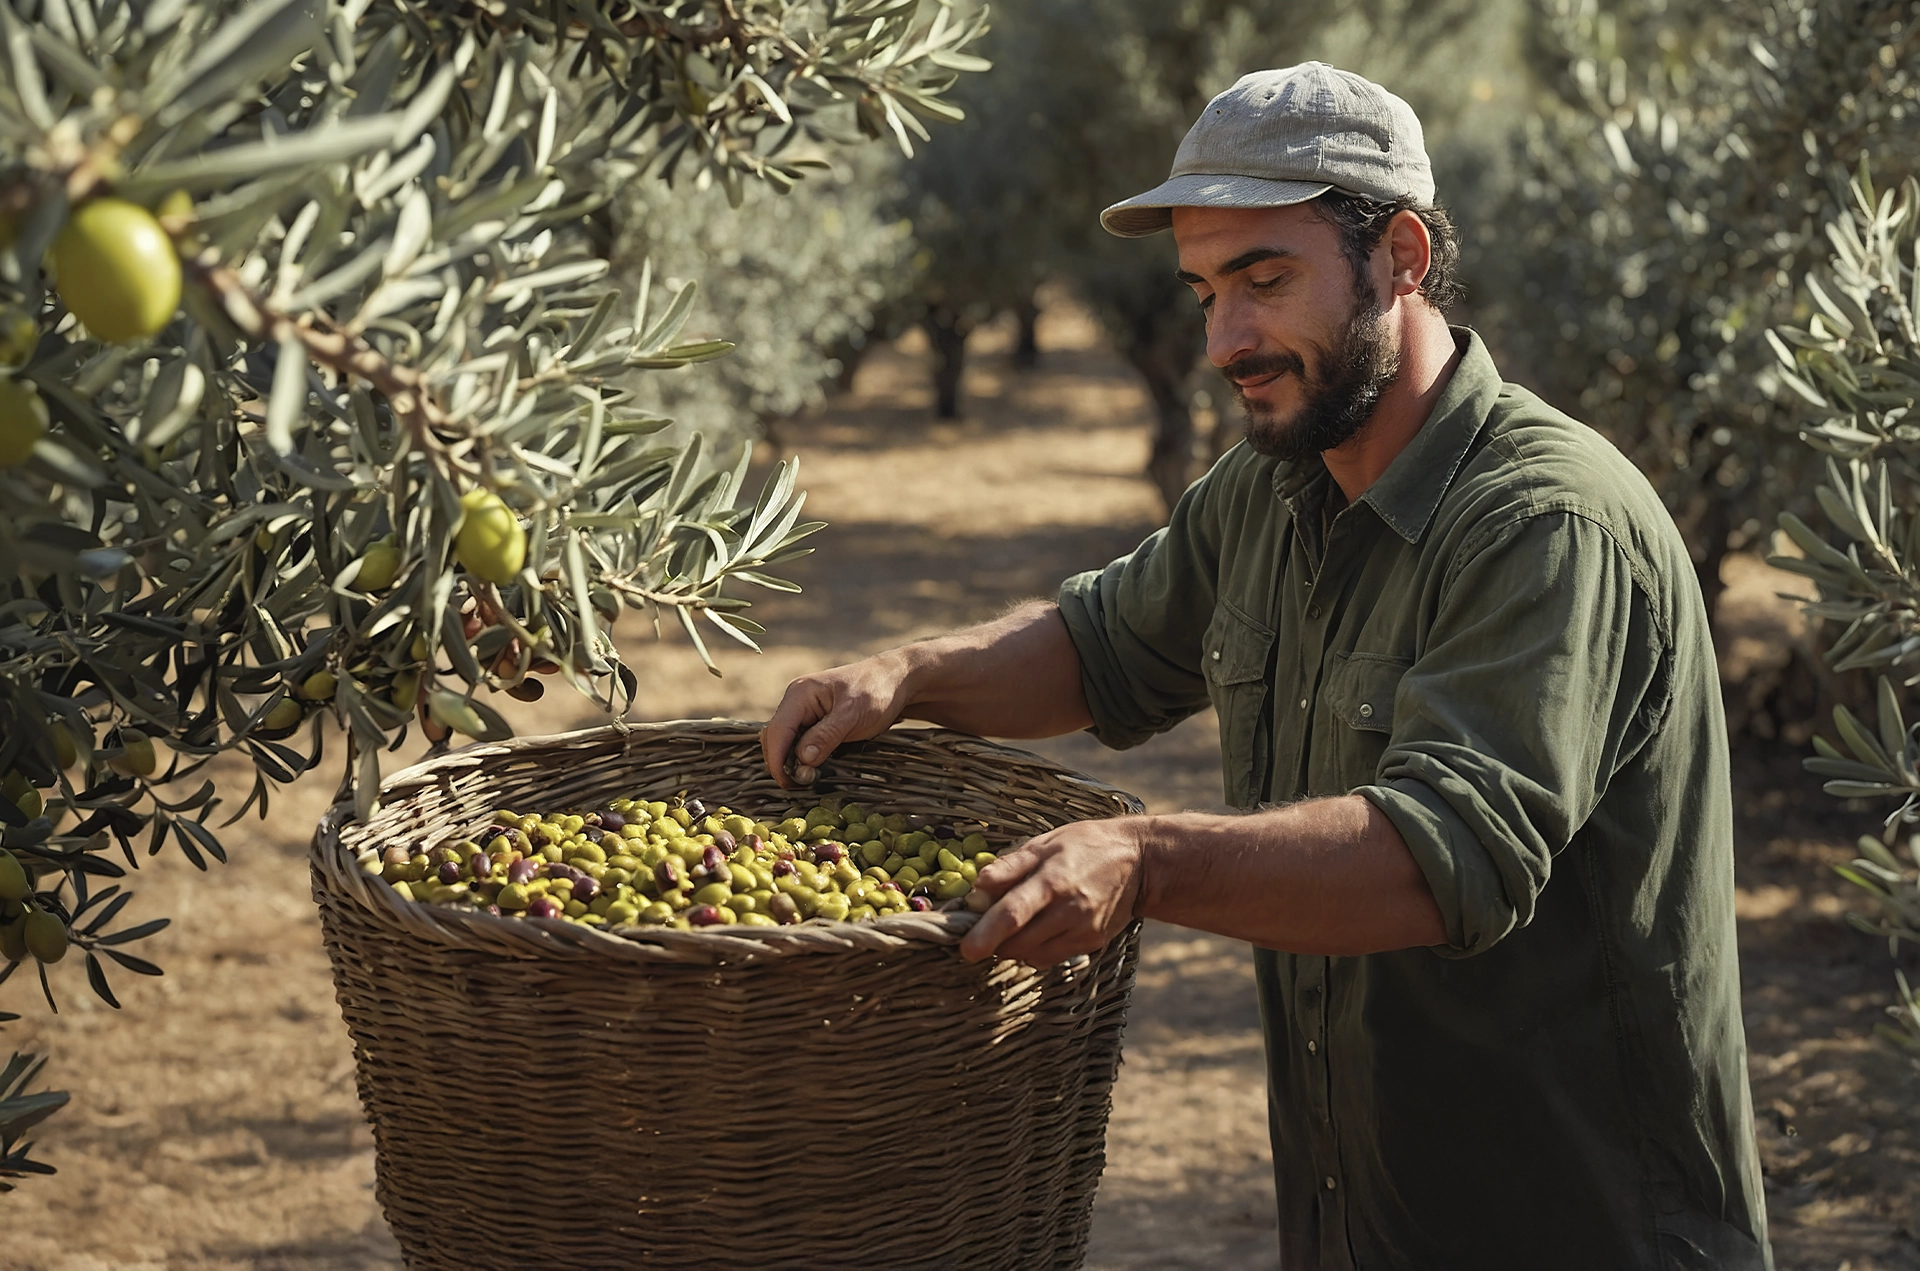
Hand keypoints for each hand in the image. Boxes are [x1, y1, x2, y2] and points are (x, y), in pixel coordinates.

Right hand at [760, 650, 913, 788]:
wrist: (896, 678)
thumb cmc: (876, 690)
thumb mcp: (853, 714)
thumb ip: (826, 735)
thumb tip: (802, 759)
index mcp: (800, 694)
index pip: (777, 731)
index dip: (777, 759)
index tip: (786, 783)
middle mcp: (797, 700)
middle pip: (776, 737)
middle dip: (782, 762)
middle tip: (799, 785)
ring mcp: (805, 710)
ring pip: (787, 741)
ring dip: (792, 761)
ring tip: (807, 779)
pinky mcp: (815, 719)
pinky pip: (800, 740)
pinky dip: (803, 756)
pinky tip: (813, 768)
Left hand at [958, 817, 1147, 965]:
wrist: (1139, 862)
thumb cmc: (1086, 846)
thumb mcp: (1046, 843)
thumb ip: (1010, 867)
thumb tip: (977, 887)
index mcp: (1053, 880)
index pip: (1012, 914)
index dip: (985, 934)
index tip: (965, 948)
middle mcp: (1070, 910)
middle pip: (1019, 942)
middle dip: (992, 944)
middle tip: (979, 933)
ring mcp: (1083, 930)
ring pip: (1033, 955)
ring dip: (1012, 948)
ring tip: (1010, 926)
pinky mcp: (1092, 943)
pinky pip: (1051, 957)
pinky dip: (1034, 950)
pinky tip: (1035, 930)